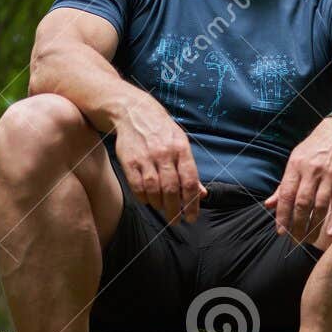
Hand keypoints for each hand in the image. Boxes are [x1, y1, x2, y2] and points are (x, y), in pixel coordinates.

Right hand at [112, 95, 205, 224]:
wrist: (133, 111)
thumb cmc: (161, 130)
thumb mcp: (180, 144)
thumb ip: (190, 171)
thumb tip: (202, 194)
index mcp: (181, 149)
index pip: (190, 181)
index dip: (192, 203)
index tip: (192, 217)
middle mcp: (164, 153)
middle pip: (172, 189)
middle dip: (175, 210)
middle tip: (176, 220)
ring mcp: (146, 157)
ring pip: (154, 190)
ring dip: (159, 204)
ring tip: (162, 208)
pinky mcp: (129, 161)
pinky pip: (137, 186)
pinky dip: (143, 198)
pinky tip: (147, 200)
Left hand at [265, 117, 331, 242]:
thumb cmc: (315, 149)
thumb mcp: (295, 160)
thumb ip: (283, 184)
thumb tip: (269, 204)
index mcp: (296, 166)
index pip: (286, 194)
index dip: (282, 214)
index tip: (281, 230)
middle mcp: (312, 170)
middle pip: (302, 203)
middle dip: (298, 224)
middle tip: (295, 239)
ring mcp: (330, 175)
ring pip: (320, 205)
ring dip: (314, 225)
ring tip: (309, 239)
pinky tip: (330, 232)